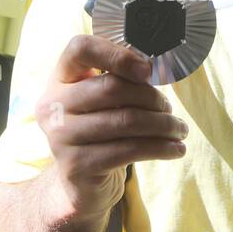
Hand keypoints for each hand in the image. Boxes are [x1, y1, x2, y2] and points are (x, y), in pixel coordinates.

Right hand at [36, 34, 186, 218]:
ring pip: (125, 121)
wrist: (81, 183)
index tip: (148, 70)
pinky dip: (161, 148)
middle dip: (152, 98)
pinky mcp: (77, 166)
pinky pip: (129, 150)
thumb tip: (154, 67)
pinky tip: (176, 149)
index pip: (80, 48)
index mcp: (59, 79)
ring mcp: (61, 137)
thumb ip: (120, 80)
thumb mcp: (102, 102)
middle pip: (112, 87)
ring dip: (163, 125)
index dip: (117, 54)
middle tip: (169, 109)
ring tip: (180, 129)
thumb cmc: (100, 133)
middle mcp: (53, 105)